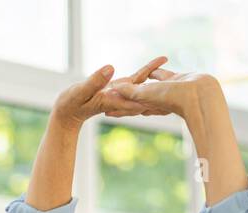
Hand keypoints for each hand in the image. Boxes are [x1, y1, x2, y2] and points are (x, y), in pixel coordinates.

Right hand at [50, 57, 168, 129]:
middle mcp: (121, 99)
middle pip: (145, 94)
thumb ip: (95, 81)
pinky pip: (136, 81)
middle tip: (180, 82)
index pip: (135, 98)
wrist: (68, 112)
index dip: (151, 94)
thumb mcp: (80, 91)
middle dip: (161, 90)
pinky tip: (159, 66)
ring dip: (157, 80)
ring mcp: (121, 94)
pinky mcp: (119, 88)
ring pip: (143, 87)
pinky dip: (147, 74)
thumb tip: (111, 68)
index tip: (166, 91)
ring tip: (172, 68)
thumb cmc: (70, 104)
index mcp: (114, 101)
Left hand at [105, 67, 220, 119]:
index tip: (105, 109)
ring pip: (148, 85)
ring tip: (130, 80)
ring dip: (139, 82)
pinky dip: (154, 71)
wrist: (200, 94)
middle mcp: (155, 99)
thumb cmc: (173, 98)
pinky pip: (161, 75)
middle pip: (136, 97)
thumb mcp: (147, 95)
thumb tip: (112, 91)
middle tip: (114, 94)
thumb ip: (130, 92)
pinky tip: (150, 69)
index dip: (116, 107)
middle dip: (125, 96)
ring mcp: (165, 89)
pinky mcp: (175, 79)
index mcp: (146, 105)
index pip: (127, 107)